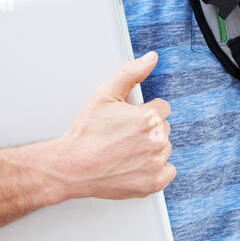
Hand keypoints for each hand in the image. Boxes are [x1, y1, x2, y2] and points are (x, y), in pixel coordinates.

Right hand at [54, 51, 174, 199]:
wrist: (71, 167)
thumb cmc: (86, 133)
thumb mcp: (104, 94)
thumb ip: (131, 73)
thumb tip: (151, 58)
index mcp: (149, 117)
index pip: (162, 108)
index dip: (144, 112)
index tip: (129, 121)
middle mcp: (157, 140)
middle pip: (164, 128)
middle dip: (148, 129)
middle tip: (123, 137)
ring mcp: (156, 162)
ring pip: (164, 148)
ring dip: (151, 148)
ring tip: (125, 151)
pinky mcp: (154, 182)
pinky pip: (168, 171)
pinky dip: (155, 170)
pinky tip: (136, 165)